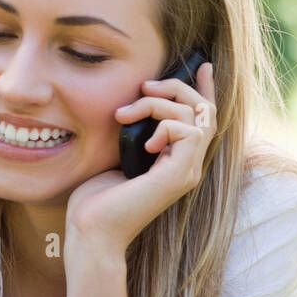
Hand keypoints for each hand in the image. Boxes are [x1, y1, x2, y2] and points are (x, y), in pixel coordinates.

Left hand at [65, 61, 216, 257]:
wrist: (91, 231)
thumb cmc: (96, 199)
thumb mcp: (117, 155)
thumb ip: (133, 133)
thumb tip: (132, 107)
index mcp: (176, 161)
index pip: (203, 119)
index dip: (205, 90)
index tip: (203, 65)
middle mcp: (188, 166)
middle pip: (205, 109)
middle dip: (176, 87)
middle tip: (143, 87)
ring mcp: (186, 172)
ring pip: (196, 115)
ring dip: (158, 104)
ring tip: (124, 115)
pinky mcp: (179, 175)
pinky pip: (188, 130)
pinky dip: (165, 125)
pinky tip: (144, 144)